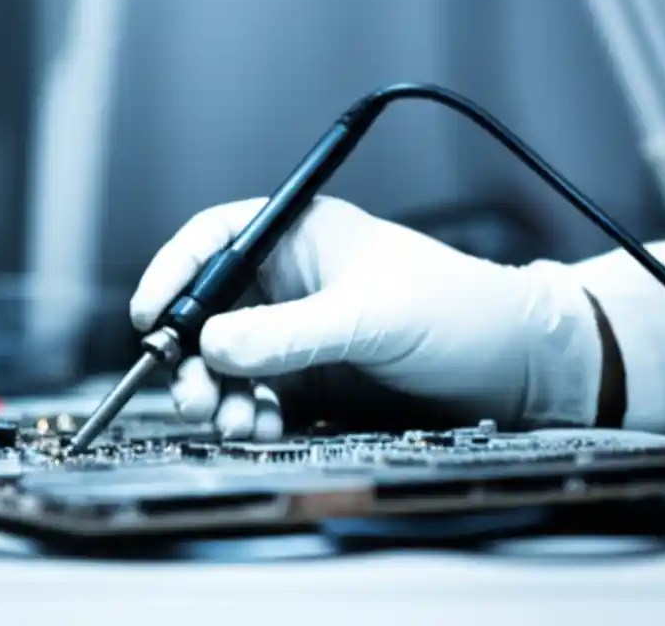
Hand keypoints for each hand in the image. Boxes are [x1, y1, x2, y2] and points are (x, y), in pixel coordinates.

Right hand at [130, 197, 602, 439]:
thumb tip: (212, 346)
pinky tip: (263, 427)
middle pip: (211, 308)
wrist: (515, 369)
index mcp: (301, 236)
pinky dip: (252, 413)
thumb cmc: (457, 311)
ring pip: (229, 359)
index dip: (174, 273)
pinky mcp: (312, 378)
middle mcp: (291, 281)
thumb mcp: (370, 317)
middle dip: (193, 352)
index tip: (149, 315)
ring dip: (220, 392)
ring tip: (233, 420)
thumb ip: (290, 334)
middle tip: (194, 393)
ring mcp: (299, 331)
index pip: (215, 240)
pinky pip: (259, 394)